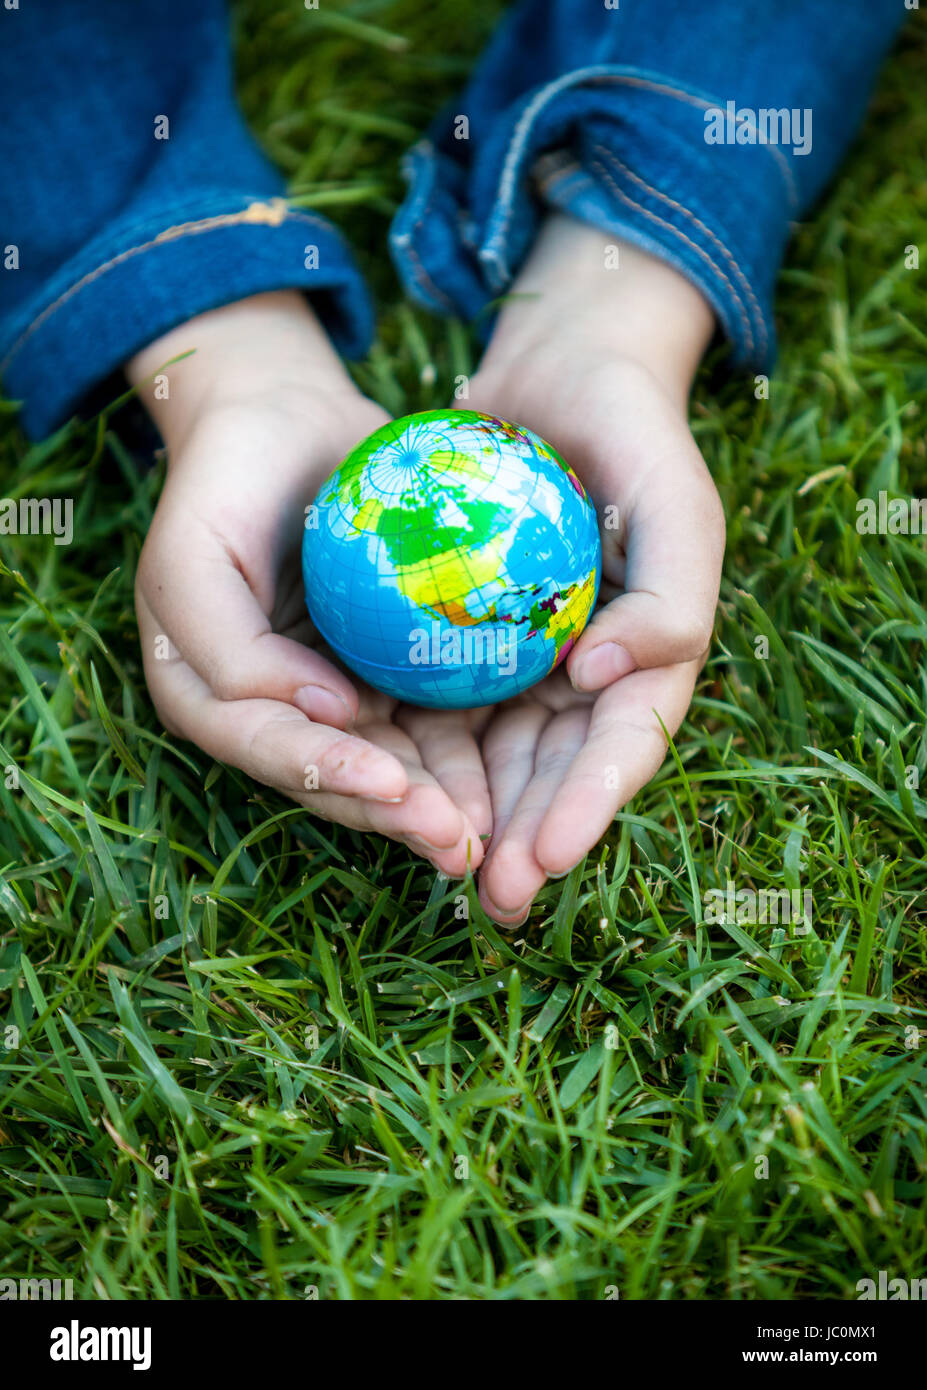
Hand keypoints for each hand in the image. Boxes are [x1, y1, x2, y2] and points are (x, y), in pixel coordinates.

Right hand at [128, 292, 488, 873]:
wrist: (284, 420)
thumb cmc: (227, 481)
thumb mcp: (192, 553)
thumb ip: (227, 644)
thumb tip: (326, 711)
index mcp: (207, 696)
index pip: (266, 749)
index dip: (327, 773)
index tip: (392, 782)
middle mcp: (272, 710)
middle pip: (333, 777)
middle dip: (395, 815)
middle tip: (458, 842)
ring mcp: (332, 696)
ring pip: (388, 764)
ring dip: (437, 803)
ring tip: (489, 838)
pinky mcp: (386, 674)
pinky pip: (428, 721)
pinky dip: (466, 754)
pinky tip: (515, 781)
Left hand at [465, 216, 724, 923]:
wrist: (560, 372)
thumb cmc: (632, 433)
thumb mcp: (677, 502)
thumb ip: (673, 597)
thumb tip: (607, 680)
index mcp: (652, 658)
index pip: (623, 746)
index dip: (590, 806)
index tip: (547, 855)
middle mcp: (591, 675)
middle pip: (561, 773)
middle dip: (531, 839)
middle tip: (493, 897)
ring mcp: (529, 661)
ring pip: (504, 757)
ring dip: (480, 818)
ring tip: (445, 869)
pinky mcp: (472, 638)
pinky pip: (449, 703)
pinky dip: (430, 749)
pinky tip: (395, 789)